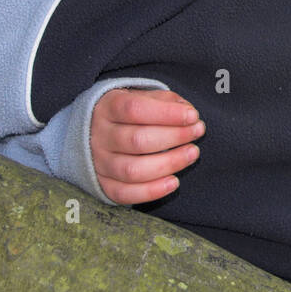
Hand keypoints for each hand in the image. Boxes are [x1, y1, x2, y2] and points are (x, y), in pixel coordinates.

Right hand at [90, 88, 203, 203]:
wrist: (93, 134)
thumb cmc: (128, 114)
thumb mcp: (142, 97)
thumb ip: (166, 101)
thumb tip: (188, 112)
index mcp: (108, 107)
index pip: (135, 109)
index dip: (167, 113)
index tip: (193, 116)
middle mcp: (99, 136)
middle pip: (137, 141)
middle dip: (174, 137)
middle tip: (197, 132)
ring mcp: (99, 163)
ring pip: (133, 170)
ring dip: (169, 164)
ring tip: (192, 154)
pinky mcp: (103, 185)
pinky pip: (125, 194)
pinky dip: (152, 191)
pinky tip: (174, 182)